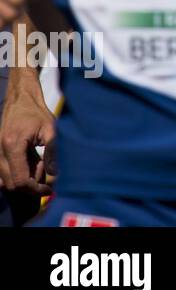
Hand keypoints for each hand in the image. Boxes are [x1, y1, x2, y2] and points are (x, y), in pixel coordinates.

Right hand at [0, 79, 55, 195]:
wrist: (20, 100)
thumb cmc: (36, 113)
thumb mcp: (51, 129)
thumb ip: (53, 152)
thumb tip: (55, 175)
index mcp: (12, 146)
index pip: (20, 179)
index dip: (35, 188)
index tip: (50, 188)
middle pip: (11, 184)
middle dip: (31, 185)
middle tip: (47, 174)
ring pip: (6, 180)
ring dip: (24, 179)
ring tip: (40, 164)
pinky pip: (3, 173)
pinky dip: (18, 173)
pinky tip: (33, 162)